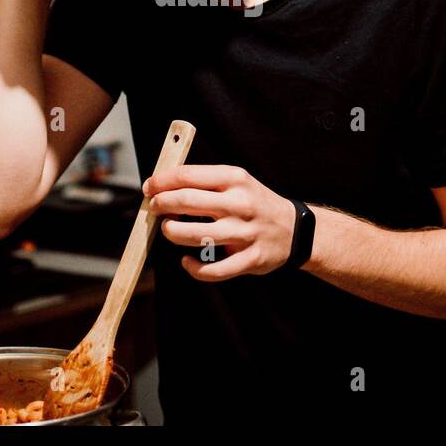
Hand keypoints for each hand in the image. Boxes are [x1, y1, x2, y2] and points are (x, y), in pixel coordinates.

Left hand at [144, 165, 296, 280]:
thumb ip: (204, 182)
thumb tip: (162, 186)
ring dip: (172, 233)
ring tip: (170, 230)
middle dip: (161, 205)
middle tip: (155, 208)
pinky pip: (213, 270)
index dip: (161, 182)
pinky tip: (187, 261)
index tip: (149, 188)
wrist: (295, 230)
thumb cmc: (256, 203)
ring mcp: (244, 233)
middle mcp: (239, 204)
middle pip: (185, 202)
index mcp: (235, 179)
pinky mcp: (250, 259)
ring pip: (193, 235)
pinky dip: (193, 268)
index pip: (187, 176)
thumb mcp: (238, 181)